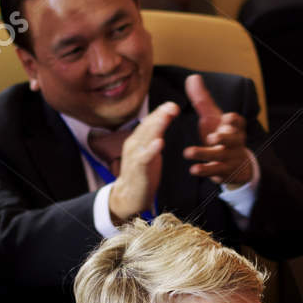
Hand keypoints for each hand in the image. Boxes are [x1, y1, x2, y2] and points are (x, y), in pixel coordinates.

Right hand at [108, 101, 179, 223]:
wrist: (129, 197)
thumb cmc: (141, 174)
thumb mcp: (149, 151)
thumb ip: (154, 137)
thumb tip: (162, 121)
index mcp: (137, 139)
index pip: (149, 121)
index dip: (160, 112)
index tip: (173, 105)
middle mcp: (134, 144)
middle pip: (148, 125)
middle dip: (160, 114)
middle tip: (173, 106)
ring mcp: (134, 156)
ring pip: (146, 138)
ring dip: (157, 126)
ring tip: (166, 116)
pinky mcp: (138, 169)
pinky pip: (145, 157)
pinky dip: (152, 149)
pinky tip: (159, 142)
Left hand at [182, 74, 253, 187]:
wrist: (236, 164)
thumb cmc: (221, 135)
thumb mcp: (213, 117)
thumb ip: (202, 100)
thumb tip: (192, 77)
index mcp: (235, 127)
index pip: (238, 122)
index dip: (234, 121)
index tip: (227, 118)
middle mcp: (235, 142)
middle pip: (232, 140)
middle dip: (223, 139)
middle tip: (211, 137)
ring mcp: (230, 158)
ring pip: (219, 156)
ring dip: (204, 154)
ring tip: (188, 152)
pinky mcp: (224, 172)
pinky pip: (215, 172)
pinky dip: (205, 171)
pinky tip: (193, 169)